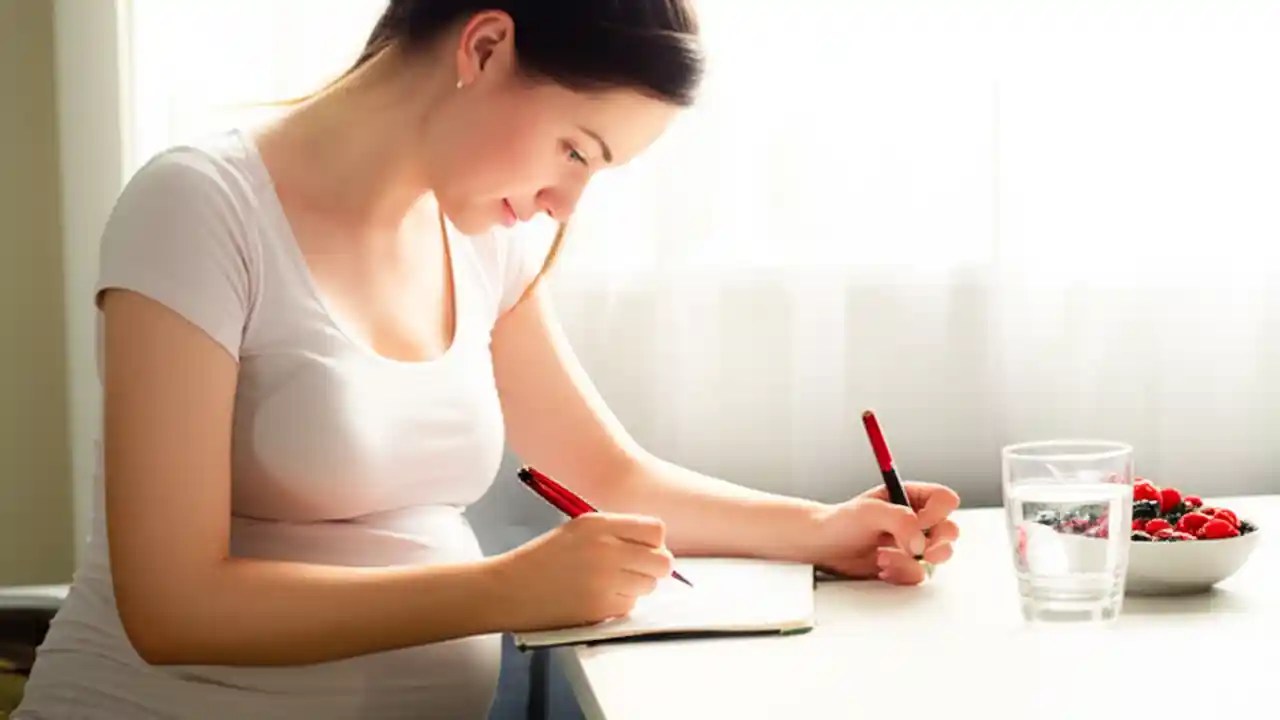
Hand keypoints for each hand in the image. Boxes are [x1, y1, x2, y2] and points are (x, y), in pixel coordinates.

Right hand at [492, 513, 674, 631]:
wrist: (508, 589)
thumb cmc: (540, 559)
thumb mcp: (577, 530)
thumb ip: (614, 532)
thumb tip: (651, 545)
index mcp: (599, 524)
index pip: (655, 530)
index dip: (653, 543)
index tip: (643, 550)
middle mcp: (607, 549)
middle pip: (662, 561)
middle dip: (652, 568)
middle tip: (634, 572)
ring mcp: (605, 580)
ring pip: (648, 586)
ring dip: (635, 588)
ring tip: (607, 585)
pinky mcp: (600, 608)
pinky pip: (629, 606)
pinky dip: (618, 605)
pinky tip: (596, 598)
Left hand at [809, 482, 960, 585]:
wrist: (825, 547)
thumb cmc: (842, 522)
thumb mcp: (869, 511)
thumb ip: (900, 520)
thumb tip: (920, 542)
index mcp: (911, 497)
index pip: (944, 500)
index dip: (937, 512)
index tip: (919, 520)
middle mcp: (917, 521)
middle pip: (950, 530)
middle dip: (938, 543)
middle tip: (923, 550)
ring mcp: (913, 545)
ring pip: (938, 557)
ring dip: (911, 561)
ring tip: (883, 557)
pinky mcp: (905, 566)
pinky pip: (918, 575)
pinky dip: (901, 573)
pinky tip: (881, 567)